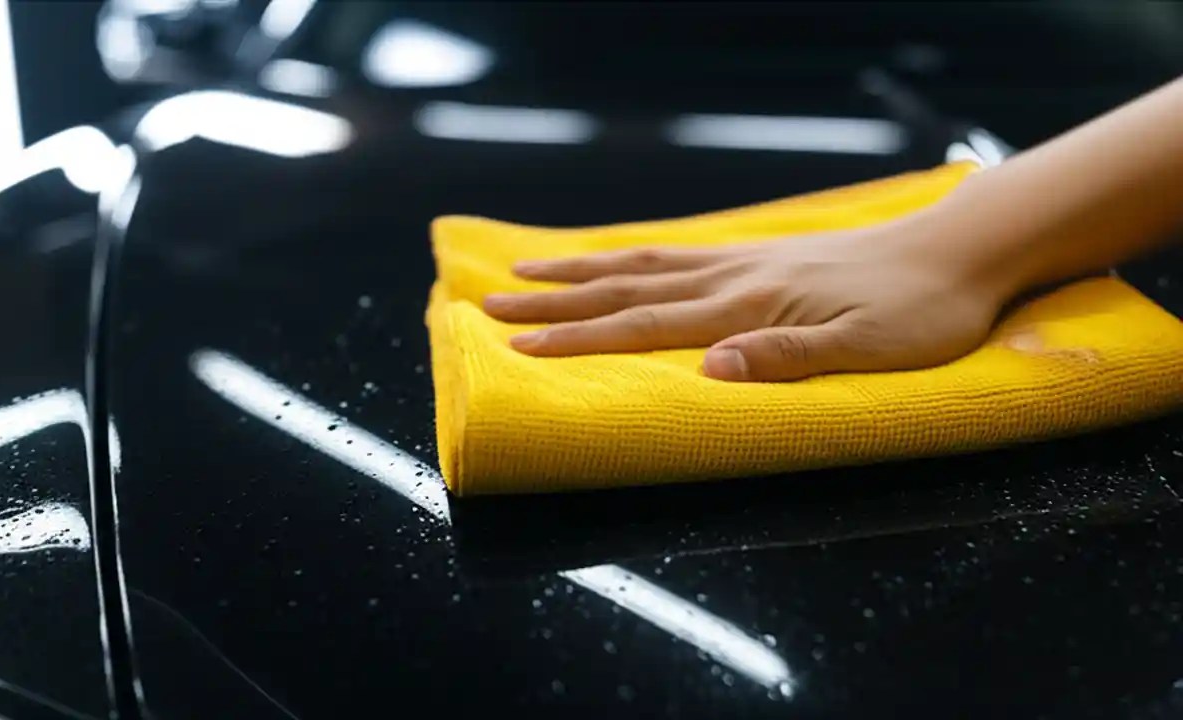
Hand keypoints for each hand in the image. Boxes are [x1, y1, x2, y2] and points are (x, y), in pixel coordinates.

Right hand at [482, 215, 1013, 381]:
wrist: (958, 249)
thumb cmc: (921, 311)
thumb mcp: (867, 349)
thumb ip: (785, 358)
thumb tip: (707, 370)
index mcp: (749, 308)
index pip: (644, 326)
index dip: (578, 338)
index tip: (519, 345)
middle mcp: (733, 278)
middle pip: (626, 289)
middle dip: (555, 303)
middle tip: (490, 306)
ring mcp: (742, 260)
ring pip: (642, 263)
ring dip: (580, 271)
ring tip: (526, 272)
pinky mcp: (759, 255)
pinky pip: (676, 251)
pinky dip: (631, 255)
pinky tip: (613, 259)